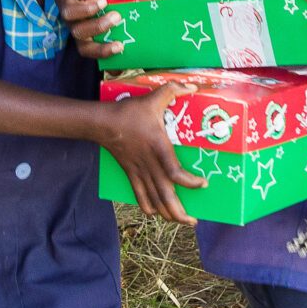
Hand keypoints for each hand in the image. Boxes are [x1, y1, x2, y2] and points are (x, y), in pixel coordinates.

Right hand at [60, 0, 125, 59]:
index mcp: (66, 0)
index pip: (69, 10)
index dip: (84, 9)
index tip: (103, 1)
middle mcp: (72, 20)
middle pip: (78, 31)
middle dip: (97, 26)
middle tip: (118, 17)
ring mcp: (82, 32)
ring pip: (85, 47)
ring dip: (101, 48)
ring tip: (120, 45)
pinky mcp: (94, 40)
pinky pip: (96, 53)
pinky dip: (107, 55)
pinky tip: (122, 52)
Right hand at [99, 85, 202, 223]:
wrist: (103, 123)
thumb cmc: (130, 111)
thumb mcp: (153, 97)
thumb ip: (173, 90)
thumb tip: (193, 86)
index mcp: (158, 148)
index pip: (174, 173)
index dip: (189, 182)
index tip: (203, 183)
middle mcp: (150, 164)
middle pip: (165, 194)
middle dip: (179, 212)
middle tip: (193, 221)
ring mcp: (139, 171)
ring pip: (154, 199)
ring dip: (167, 213)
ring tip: (181, 221)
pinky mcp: (130, 174)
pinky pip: (139, 195)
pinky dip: (148, 207)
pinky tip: (156, 214)